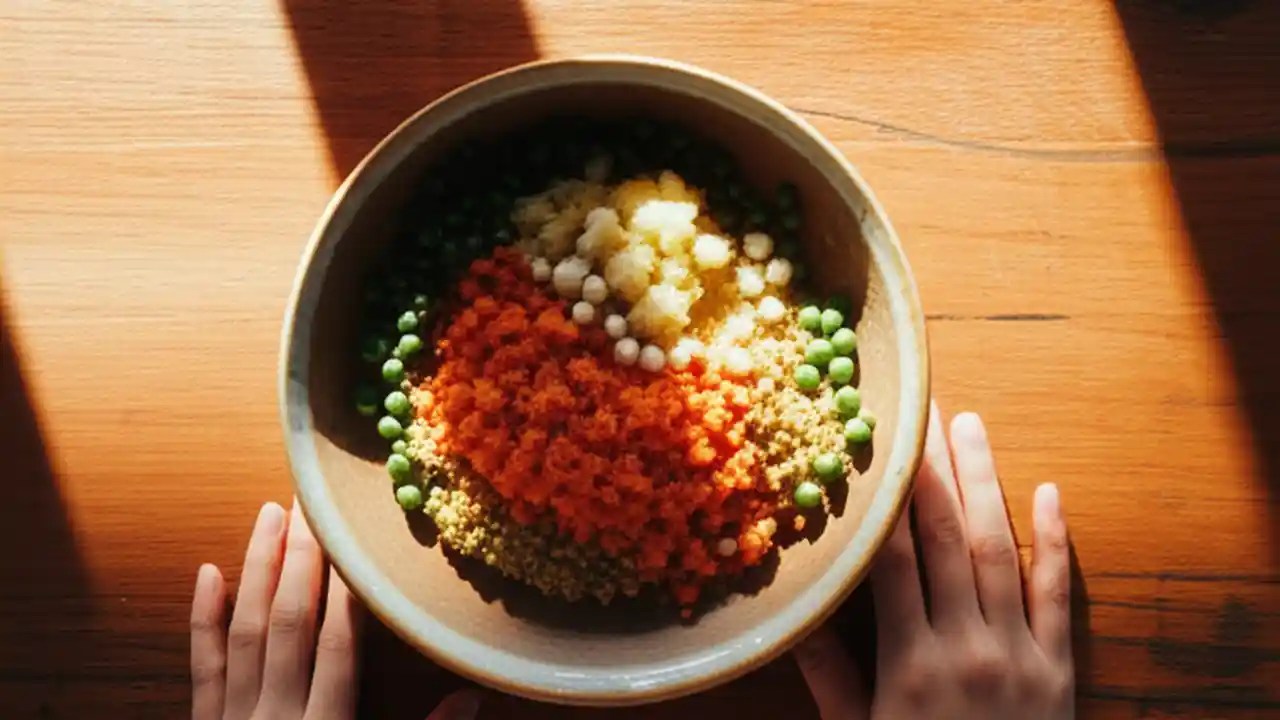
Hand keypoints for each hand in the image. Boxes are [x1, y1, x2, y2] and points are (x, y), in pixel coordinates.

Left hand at [191, 501, 480, 719]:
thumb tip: (473, 698)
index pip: (338, 645)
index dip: (350, 591)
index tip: (357, 540)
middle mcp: (276, 715)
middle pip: (289, 623)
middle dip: (301, 559)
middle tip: (310, 501)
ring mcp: (233, 719)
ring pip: (243, 631)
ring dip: (256, 569)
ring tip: (269, 514)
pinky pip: (201, 665)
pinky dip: (201, 617)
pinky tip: (208, 572)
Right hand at [796, 405, 1072, 718]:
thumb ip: (831, 678)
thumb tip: (801, 616)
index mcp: (911, 663)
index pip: (895, 561)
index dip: (885, 499)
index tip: (875, 447)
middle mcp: (968, 646)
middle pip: (949, 539)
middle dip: (934, 468)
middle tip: (924, 409)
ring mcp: (1020, 653)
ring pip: (1001, 550)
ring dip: (987, 483)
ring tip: (972, 425)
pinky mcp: (1060, 666)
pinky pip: (1058, 593)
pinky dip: (1057, 541)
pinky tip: (1050, 492)